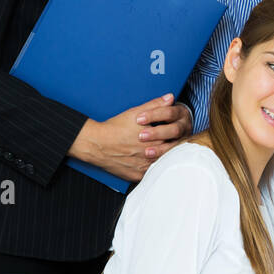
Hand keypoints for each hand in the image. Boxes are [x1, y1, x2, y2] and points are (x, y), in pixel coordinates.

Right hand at [68, 94, 191, 182]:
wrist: (96, 144)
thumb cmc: (115, 127)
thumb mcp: (136, 112)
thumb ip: (155, 105)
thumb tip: (170, 97)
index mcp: (155, 138)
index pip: (175, 139)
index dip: (177, 136)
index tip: (178, 134)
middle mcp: (151, 154)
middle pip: (169, 153)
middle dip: (172, 148)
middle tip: (173, 145)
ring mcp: (144, 166)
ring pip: (161, 165)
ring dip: (164, 160)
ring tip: (164, 154)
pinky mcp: (136, 175)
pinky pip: (150, 175)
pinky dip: (153, 170)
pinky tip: (154, 165)